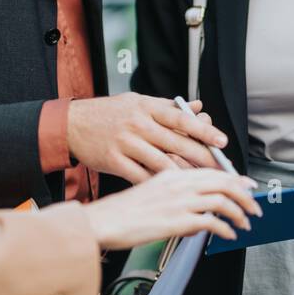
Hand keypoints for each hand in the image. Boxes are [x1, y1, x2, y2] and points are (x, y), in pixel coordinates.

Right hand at [66, 94, 227, 183]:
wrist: (71, 123)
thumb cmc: (108, 113)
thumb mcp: (138, 102)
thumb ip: (168, 107)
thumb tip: (198, 106)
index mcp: (147, 107)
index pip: (181, 118)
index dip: (203, 129)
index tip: (221, 141)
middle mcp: (138, 124)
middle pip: (176, 142)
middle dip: (202, 157)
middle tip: (220, 168)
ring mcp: (126, 143)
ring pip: (162, 162)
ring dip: (184, 175)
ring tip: (202, 184)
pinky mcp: (114, 161)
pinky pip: (141, 176)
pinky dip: (158, 185)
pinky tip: (172, 192)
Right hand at [82, 168, 262, 250]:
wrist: (101, 222)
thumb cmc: (120, 211)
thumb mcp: (148, 190)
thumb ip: (171, 189)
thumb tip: (191, 200)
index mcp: (171, 173)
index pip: (211, 170)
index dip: (234, 178)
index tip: (247, 184)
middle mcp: (177, 183)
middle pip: (221, 182)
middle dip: (244, 194)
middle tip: (254, 205)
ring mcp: (177, 201)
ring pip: (221, 200)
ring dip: (238, 212)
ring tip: (245, 222)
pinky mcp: (175, 221)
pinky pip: (210, 222)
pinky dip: (224, 228)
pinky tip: (228, 234)